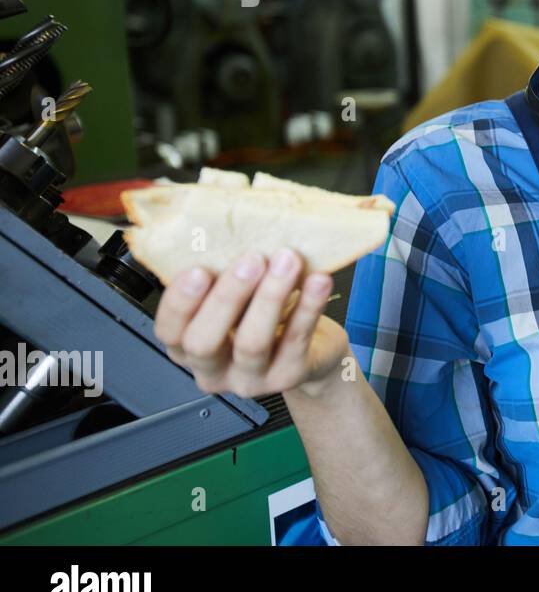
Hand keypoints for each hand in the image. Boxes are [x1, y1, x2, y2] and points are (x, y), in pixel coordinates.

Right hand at [153, 249, 349, 399]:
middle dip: (226, 297)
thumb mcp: (239, 296)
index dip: (179, 303)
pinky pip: (296, 340)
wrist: (314, 352)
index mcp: (188, 345)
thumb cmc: (268, 316)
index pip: (169, 331)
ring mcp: (249, 380)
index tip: (198, 269)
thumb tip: (226, 211)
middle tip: (251, 259)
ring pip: (251, 343)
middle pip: (203, 341)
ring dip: (270, 296)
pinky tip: (318, 280)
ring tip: (288, 260)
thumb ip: (224, 271)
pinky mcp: (288, 378)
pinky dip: (309, 306)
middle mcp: (212, 369)